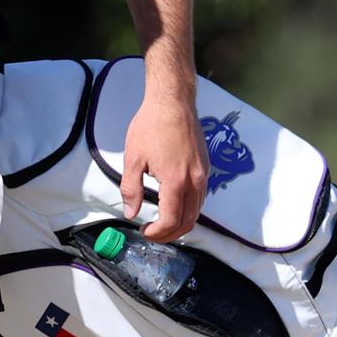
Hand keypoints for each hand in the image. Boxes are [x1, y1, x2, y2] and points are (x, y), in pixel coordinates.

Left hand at [121, 89, 207, 241]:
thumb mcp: (133, 158)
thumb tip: (131, 212)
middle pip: (188, 221)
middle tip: (153, 233)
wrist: (173, 103)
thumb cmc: (152, 126)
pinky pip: (201, 197)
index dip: (158, 233)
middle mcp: (195, 181)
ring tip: (162, 222)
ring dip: (181, 223)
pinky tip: (174, 204)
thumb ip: (131, 189)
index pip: (171, 220)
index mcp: (176, 181)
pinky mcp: (206, 168)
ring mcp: (203, 175)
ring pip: (197, 211)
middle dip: (170, 234)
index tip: (145, 232)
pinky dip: (189, 209)